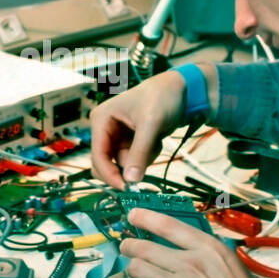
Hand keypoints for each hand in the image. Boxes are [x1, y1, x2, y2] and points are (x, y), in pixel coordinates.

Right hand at [89, 72, 186, 188]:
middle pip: (105, 164)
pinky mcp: (130, 142)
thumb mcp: (151, 124)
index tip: (126, 188)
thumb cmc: (163, 97)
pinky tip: (156, 139)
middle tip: (143, 170)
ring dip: (141, 159)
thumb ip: (139, 152)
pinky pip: (134, 160)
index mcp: (101, 119)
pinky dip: (147, 155)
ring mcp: (117, 137)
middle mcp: (105, 129)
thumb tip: (130, 180)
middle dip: (126, 167)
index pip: (98, 155)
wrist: (181, 90)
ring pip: (122, 164)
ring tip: (155, 140)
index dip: (109, 174)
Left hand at [119, 208, 278, 277]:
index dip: (146, 218)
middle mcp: (189, 265)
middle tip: (128, 247)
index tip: (134, 215)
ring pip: (138, 270)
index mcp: (209, 250)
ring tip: (139, 271)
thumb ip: (216, 257)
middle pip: (143, 247)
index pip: (167, 225)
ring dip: (136, 269)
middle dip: (131, 245)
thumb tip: (204, 253)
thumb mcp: (239, 266)